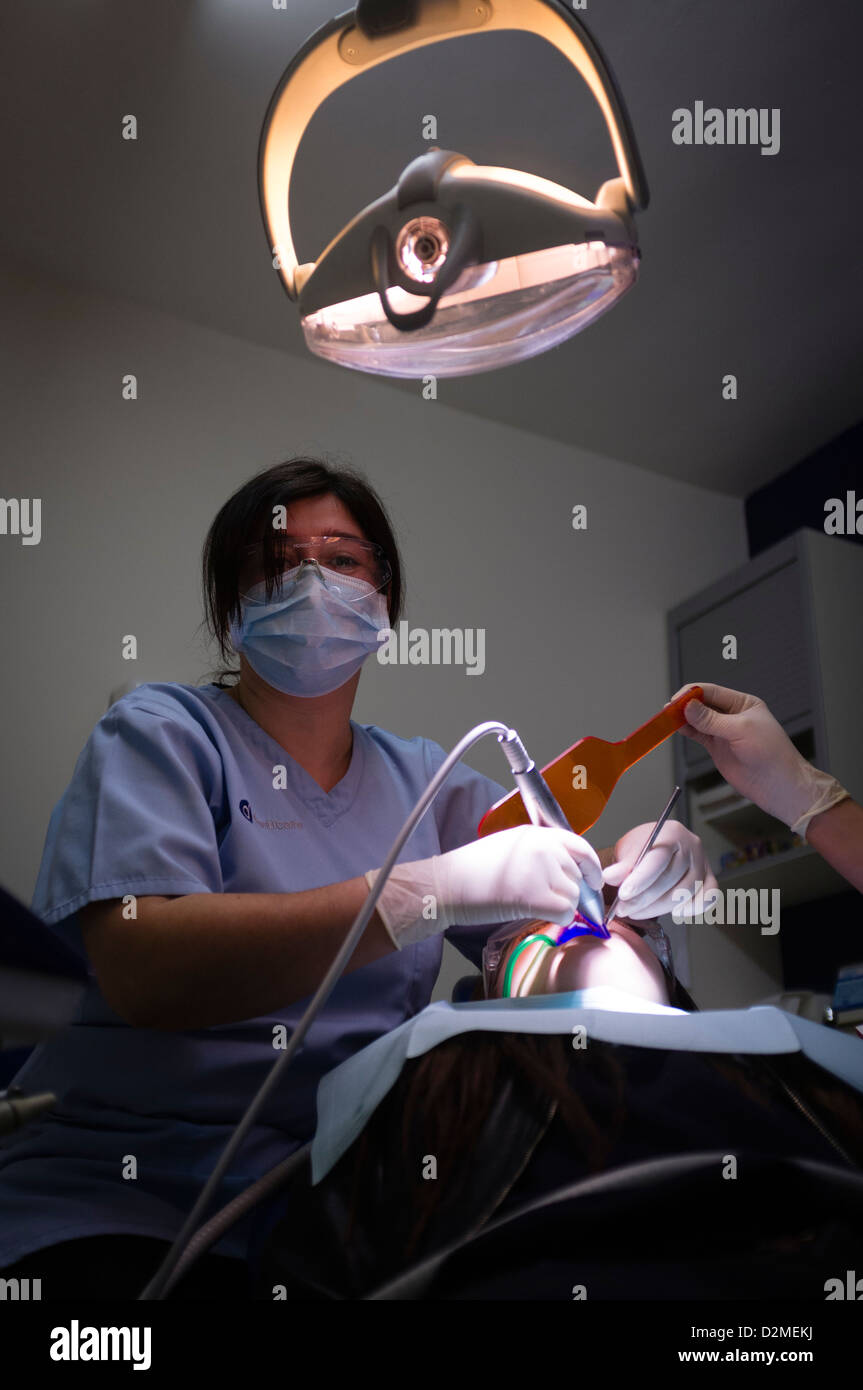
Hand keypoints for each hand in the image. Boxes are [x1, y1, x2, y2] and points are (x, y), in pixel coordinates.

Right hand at [366, 825, 603, 948]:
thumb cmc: (471, 869)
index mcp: (536, 833)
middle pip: (577, 875)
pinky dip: (558, 919)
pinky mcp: (535, 895)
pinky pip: (565, 912)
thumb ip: (540, 852)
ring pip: (573, 896)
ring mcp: (540, 869)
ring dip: (560, 905)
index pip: (580, 846)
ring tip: (531, 904)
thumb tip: (566, 873)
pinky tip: (538, 914)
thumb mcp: (510, 846)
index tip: (594, 881)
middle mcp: (542, 846)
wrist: (446, 884)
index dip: (591, 866)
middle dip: (569, 891)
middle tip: (549, 899)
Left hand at [602, 819, 716, 920]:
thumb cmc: (642, 849)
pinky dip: (691, 909)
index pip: (658, 859)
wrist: (655, 849)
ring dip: (659, 908)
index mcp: (671, 832)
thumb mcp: (627, 850)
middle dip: (644, 899)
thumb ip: (620, 865)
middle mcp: (691, 846)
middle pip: (671, 878)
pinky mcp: (709, 879)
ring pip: (685, 893)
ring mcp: (703, 863)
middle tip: (624, 908)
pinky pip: (707, 898)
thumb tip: (610, 877)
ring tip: (637, 911)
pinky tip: (673, 911)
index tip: (624, 894)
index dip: (641, 879)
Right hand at [671, 682, 846, 831]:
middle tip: (669, 709)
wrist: (778, 785)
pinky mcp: (716, 747)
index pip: (711, 691)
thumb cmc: (772, 754)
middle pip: (701, 704)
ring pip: (696, 719)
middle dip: (685, 705)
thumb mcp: (741, 730)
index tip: (677, 699)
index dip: (692, 693)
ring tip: (667, 718)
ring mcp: (723, 731)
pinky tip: (676, 728)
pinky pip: (697, 734)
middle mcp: (732, 715)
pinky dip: (685, 730)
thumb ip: (712, 719)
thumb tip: (689, 708)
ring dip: (682, 718)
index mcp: (743, 703)